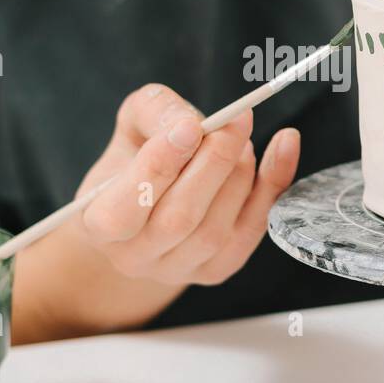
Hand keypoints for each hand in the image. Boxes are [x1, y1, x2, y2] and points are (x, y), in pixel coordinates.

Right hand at [74, 83, 300, 286]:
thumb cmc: (137, 159)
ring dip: (238, 174)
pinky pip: (251, 232)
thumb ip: (155, 112)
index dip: (158, 166)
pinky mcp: (217, 270)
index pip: (123, 209)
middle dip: (213, 163)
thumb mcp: (134, 125)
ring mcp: (178, 270)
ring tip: (239, 137)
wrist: (150, 208)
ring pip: (216, 229)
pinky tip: (284, 145)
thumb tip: (190, 122)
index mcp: (99, 224)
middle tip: (236, 121)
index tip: (191, 125)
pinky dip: (273, 187)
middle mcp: (135, 257)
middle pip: (179, 219)